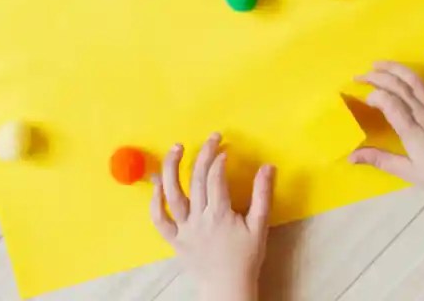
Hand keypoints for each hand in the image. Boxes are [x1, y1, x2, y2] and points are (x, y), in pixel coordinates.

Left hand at [150, 133, 275, 300]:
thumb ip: (263, 195)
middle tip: (212, 138)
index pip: (216, 178)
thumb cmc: (246, 258)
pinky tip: (157, 182)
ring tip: (177, 147)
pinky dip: (155, 200)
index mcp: (220, 215)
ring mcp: (183, 229)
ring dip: (172, 168)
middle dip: (204, 154)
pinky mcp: (173, 239)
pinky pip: (159, 218)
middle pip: (197, 179)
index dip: (219, 159)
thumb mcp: (260, 226)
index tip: (225, 148)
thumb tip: (268, 166)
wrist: (227, 288)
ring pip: (172, 194)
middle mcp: (199, 219)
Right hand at [349, 50, 423, 206]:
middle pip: (398, 88)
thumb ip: (381, 160)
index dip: (373, 95)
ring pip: (416, 81)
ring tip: (381, 63)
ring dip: (397, 69)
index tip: (366, 98)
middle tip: (361, 76)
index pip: (388, 103)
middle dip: (377, 78)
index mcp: (411, 132)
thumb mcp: (409, 173)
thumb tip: (351, 156)